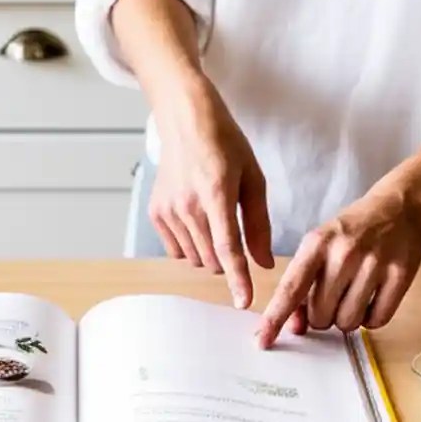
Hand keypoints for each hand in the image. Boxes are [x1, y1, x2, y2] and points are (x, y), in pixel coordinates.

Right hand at [150, 79, 273, 307]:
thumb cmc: (225, 144)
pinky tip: (196, 220)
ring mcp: (168, 211)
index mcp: (217, 194)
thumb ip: (259, 224)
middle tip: (234, 231)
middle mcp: (187, 206)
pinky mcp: (156, 213)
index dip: (238, 278)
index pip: (228, 247)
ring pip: (195, 258)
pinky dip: (190, 245)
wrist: (185, 120)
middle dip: (228, 259)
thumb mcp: (253, 178)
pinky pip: (176, 250)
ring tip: (213, 218)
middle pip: (213, 260)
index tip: (243, 301)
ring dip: (209, 252)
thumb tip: (264, 262)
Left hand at [256, 189, 420, 346]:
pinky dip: (371, 318)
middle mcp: (344, 253)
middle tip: (332, 297)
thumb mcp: (320, 246)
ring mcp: (374, 264)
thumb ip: (302, 283)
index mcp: (316, 244)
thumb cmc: (353, 231)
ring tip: (353, 295)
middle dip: (322, 316)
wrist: (401, 207)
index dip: (275, 318)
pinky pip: (376, 320)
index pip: (290, 289)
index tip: (263, 340)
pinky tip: (372, 298)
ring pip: (348, 322)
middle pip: (320, 315)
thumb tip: (294, 326)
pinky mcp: (400, 275)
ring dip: (346, 319)